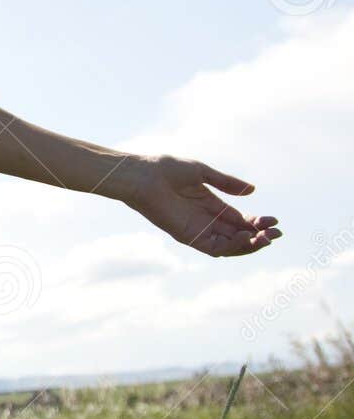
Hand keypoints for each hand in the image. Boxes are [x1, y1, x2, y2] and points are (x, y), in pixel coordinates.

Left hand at [122, 155, 280, 256]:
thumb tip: (252, 191)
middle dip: (260, 236)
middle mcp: (205, 220)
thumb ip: (227, 183)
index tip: (273, 220)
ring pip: (229, 246)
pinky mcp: (187, 236)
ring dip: (249, 245)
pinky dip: (231, 247)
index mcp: (211, 205)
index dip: (258, 223)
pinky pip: (213, 249)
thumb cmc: (166, 169)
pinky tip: (244, 238)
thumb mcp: (202, 173)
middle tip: (277, 233)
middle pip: (238, 236)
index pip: (240, 221)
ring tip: (266, 238)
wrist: (142, 175)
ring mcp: (197, 230)